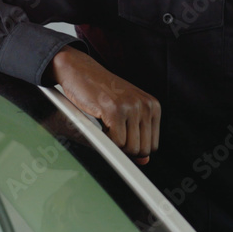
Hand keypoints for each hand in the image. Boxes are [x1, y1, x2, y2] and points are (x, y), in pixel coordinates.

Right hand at [46, 47, 160, 163]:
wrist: (80, 70)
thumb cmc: (100, 91)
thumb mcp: (124, 113)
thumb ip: (136, 136)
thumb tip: (144, 161)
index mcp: (152, 106)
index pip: (152, 146)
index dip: (133, 147)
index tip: (120, 135)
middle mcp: (146, 105)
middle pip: (142, 150)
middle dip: (124, 148)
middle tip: (110, 130)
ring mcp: (132, 107)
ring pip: (129, 149)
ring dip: (113, 143)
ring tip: (105, 123)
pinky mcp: (115, 110)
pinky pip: (115, 143)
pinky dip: (104, 139)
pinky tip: (99, 121)